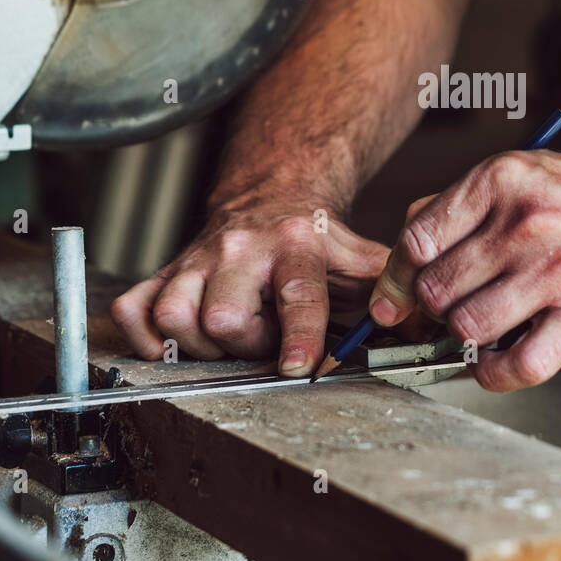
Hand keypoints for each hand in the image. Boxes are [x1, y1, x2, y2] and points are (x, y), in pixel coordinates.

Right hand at [111, 198, 388, 372]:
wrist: (272, 194)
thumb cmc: (316, 240)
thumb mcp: (360, 258)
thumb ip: (392, 292)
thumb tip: (427, 327)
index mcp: (296, 246)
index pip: (296, 294)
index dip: (297, 334)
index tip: (298, 366)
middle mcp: (240, 250)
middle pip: (222, 317)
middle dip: (246, 346)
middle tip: (265, 342)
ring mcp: (196, 259)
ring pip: (173, 317)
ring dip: (200, 345)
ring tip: (230, 339)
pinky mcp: (164, 270)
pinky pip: (134, 312)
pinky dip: (146, 338)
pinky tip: (178, 342)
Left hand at [367, 152, 560, 390]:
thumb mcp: (528, 175)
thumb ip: (463, 207)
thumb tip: (403, 258)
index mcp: (501, 179)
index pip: (415, 240)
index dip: (397, 279)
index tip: (396, 300)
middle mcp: (524, 221)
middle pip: (435, 289)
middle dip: (432, 313)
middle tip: (446, 317)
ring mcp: (555, 269)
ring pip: (466, 327)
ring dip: (464, 341)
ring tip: (480, 334)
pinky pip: (516, 364)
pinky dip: (494, 375)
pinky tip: (496, 365)